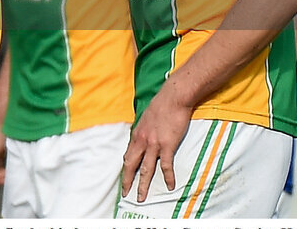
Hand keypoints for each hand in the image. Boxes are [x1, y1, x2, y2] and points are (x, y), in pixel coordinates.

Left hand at [121, 82, 193, 202]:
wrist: (173, 98)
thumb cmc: (161, 105)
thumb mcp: (145, 118)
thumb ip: (143, 130)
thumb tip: (142, 137)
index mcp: (136, 134)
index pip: (127, 155)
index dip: (125, 169)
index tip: (124, 178)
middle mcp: (142, 140)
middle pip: (131, 165)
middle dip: (127, 181)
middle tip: (126, 194)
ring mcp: (154, 144)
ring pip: (146, 169)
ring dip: (143, 185)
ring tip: (141, 198)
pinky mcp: (167, 145)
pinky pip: (166, 165)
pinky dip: (167, 177)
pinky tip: (170, 186)